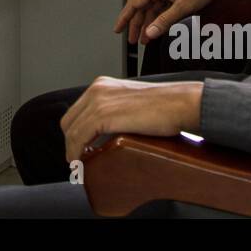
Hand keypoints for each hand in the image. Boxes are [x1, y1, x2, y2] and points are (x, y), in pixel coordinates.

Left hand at [61, 78, 202, 161]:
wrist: (180, 103)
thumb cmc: (165, 107)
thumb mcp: (131, 103)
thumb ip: (117, 111)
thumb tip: (110, 132)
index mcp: (102, 85)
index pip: (76, 112)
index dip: (74, 133)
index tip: (79, 148)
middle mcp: (96, 90)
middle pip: (69, 121)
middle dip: (70, 142)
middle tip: (78, 159)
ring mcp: (98, 101)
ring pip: (71, 131)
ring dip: (72, 151)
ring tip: (80, 165)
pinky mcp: (103, 115)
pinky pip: (78, 137)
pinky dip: (76, 152)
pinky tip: (82, 161)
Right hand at [113, 0, 243, 44]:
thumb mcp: (183, 7)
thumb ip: (165, 21)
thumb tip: (149, 33)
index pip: (133, 4)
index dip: (124, 18)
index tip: (118, 30)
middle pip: (141, 6)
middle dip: (136, 24)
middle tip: (133, 39)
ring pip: (152, 5)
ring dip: (149, 21)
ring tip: (147, 38)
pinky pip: (161, 2)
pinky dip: (159, 14)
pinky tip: (159, 25)